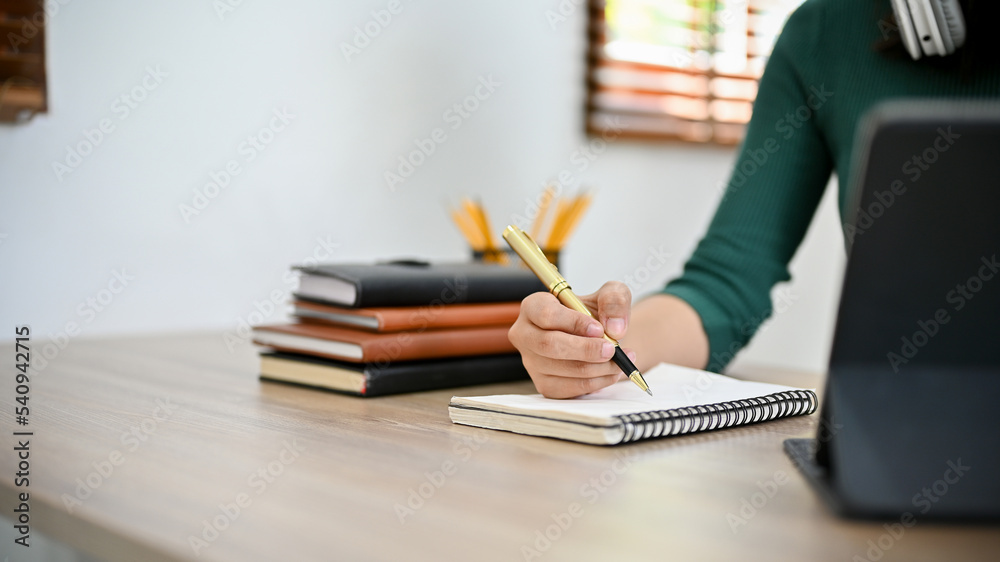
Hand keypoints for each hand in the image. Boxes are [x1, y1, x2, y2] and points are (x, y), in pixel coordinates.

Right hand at [508, 281, 634, 398]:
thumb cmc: (596, 312)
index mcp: (533, 306)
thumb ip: (614, 300)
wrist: (598, 337)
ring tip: (620, 360)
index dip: (574, 323)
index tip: (599, 329)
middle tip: (612, 349)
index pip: (546, 314)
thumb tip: (614, 327)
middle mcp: (525, 335)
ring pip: (564, 369)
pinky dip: (597, 382)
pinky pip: (571, 388)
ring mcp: (532, 362)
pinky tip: (611, 372)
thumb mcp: (610, 294)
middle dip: (585, 350)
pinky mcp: (544, 385)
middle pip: (549, 345)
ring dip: (598, 368)